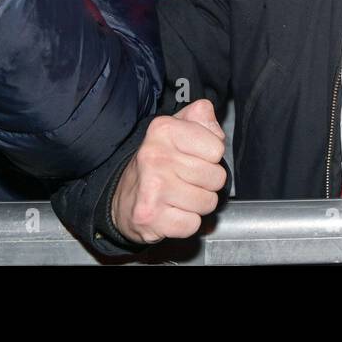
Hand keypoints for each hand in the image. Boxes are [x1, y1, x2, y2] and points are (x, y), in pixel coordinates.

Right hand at [112, 99, 227, 244]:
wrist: (124, 198)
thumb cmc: (158, 162)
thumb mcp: (178, 127)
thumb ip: (202, 118)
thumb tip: (217, 131)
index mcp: (164, 129)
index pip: (217, 148)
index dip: (212, 156)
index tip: (194, 158)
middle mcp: (155, 156)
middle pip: (217, 177)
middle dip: (208, 183)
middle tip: (187, 180)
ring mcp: (151, 187)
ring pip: (208, 202)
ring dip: (199, 204)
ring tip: (180, 196)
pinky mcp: (150, 217)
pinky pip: (193, 224)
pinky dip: (187, 222)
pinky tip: (172, 211)